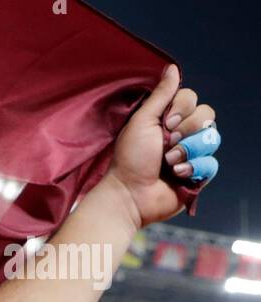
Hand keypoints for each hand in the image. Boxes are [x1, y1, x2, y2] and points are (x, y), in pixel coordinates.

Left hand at [104, 64, 219, 228]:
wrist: (130, 194)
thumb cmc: (130, 158)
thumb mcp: (143, 121)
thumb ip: (161, 95)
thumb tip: (172, 67)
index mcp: (167, 120)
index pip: (192, 99)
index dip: (183, 109)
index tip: (165, 123)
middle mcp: (182, 134)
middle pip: (206, 116)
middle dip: (187, 130)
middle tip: (166, 144)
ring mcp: (192, 154)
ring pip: (212, 138)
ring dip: (189, 150)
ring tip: (169, 162)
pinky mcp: (198, 174)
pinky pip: (212, 162)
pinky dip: (195, 167)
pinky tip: (178, 174)